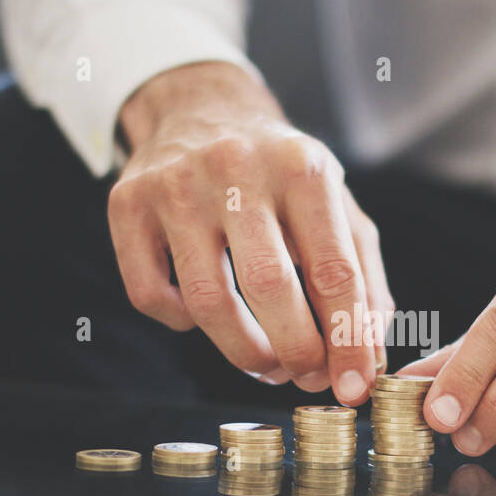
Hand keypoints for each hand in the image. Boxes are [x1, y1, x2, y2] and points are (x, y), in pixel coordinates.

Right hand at [109, 62, 391, 403]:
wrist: (201, 107)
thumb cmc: (280, 174)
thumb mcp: (335, 205)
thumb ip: (364, 277)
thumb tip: (368, 355)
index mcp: (303, 168)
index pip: (334, 271)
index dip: (347, 341)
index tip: (353, 387)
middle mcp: (237, 168)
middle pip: (269, 287)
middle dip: (295, 352)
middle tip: (306, 378)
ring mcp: (176, 185)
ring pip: (207, 301)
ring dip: (243, 352)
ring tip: (265, 363)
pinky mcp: (128, 203)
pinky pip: (150, 295)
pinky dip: (180, 323)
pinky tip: (201, 314)